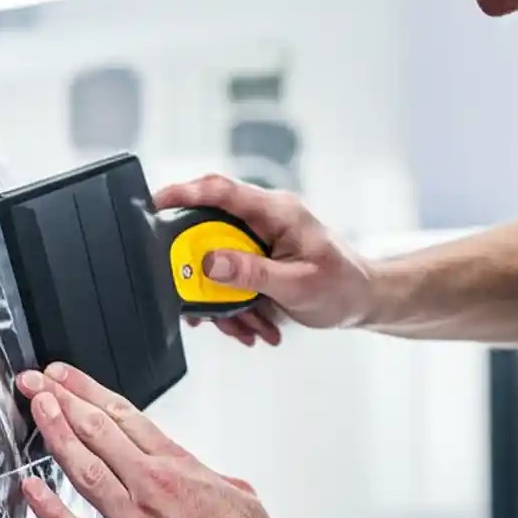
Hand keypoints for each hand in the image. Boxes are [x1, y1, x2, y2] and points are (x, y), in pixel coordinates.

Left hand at [16, 362, 300, 517]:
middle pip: (98, 431)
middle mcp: (154, 488)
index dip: (87, 391)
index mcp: (179, 468)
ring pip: (84, 469)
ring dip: (55, 434)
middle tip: (35, 382)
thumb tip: (195, 471)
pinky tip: (30, 488)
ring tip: (35, 410)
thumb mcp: (239, 494)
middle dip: (61, 400)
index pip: (124, 415)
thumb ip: (206, 476)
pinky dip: (50, 509)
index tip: (64, 378)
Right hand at [154, 175, 374, 345]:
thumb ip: (251, 273)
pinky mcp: (254, 259)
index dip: (183, 193)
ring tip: (247, 327)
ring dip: (223, 302)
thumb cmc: (342, 286)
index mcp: (275, 211)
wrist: (363, 301)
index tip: (153, 205)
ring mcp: (257, 239)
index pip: (220, 191)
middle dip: (203, 277)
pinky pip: (228, 279)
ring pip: (216, 264)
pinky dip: (234, 307)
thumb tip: (210, 262)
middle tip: (200, 307)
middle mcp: (262, 219)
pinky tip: (252, 326)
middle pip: (207, 233)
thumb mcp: (297, 284)